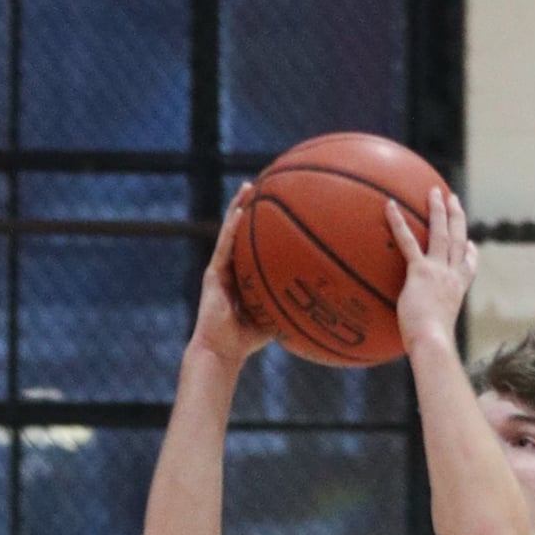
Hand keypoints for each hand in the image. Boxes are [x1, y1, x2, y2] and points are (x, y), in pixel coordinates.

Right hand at [189, 185, 273, 370]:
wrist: (221, 351)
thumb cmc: (247, 342)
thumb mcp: (276, 317)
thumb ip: (290, 304)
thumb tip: (321, 301)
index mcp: (244, 275)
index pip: (255, 244)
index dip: (265, 224)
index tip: (279, 203)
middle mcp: (231, 268)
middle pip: (242, 230)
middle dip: (252, 207)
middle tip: (265, 184)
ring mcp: (220, 269)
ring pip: (230, 231)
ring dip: (239, 207)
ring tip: (249, 186)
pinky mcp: (213, 274)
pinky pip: (224, 246)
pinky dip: (232, 227)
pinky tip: (241, 209)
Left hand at [387, 186, 475, 352]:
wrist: (432, 342)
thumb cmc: (432, 346)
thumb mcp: (435, 335)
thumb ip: (430, 330)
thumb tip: (420, 346)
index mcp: (458, 290)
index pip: (468, 266)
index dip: (469, 252)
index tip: (470, 243)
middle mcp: (452, 276)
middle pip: (457, 239)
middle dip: (456, 217)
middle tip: (453, 199)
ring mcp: (438, 271)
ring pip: (441, 233)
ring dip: (438, 209)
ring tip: (435, 191)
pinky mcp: (421, 271)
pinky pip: (408, 241)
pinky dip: (398, 222)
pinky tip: (389, 205)